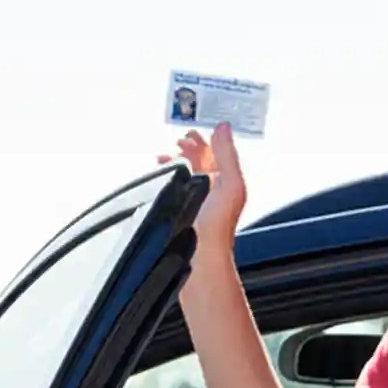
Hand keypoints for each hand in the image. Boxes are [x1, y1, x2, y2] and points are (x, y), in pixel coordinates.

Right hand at [157, 122, 246, 255]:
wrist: (200, 259)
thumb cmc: (216, 228)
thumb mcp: (229, 184)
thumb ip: (227, 155)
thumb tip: (224, 128)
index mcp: (226, 183)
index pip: (215, 155)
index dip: (203, 142)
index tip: (190, 132)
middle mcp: (212, 193)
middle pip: (199, 164)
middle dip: (188, 151)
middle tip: (176, 142)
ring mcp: (195, 203)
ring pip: (185, 176)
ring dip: (175, 164)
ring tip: (164, 159)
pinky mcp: (180, 214)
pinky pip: (173, 190)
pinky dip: (166, 181)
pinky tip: (158, 181)